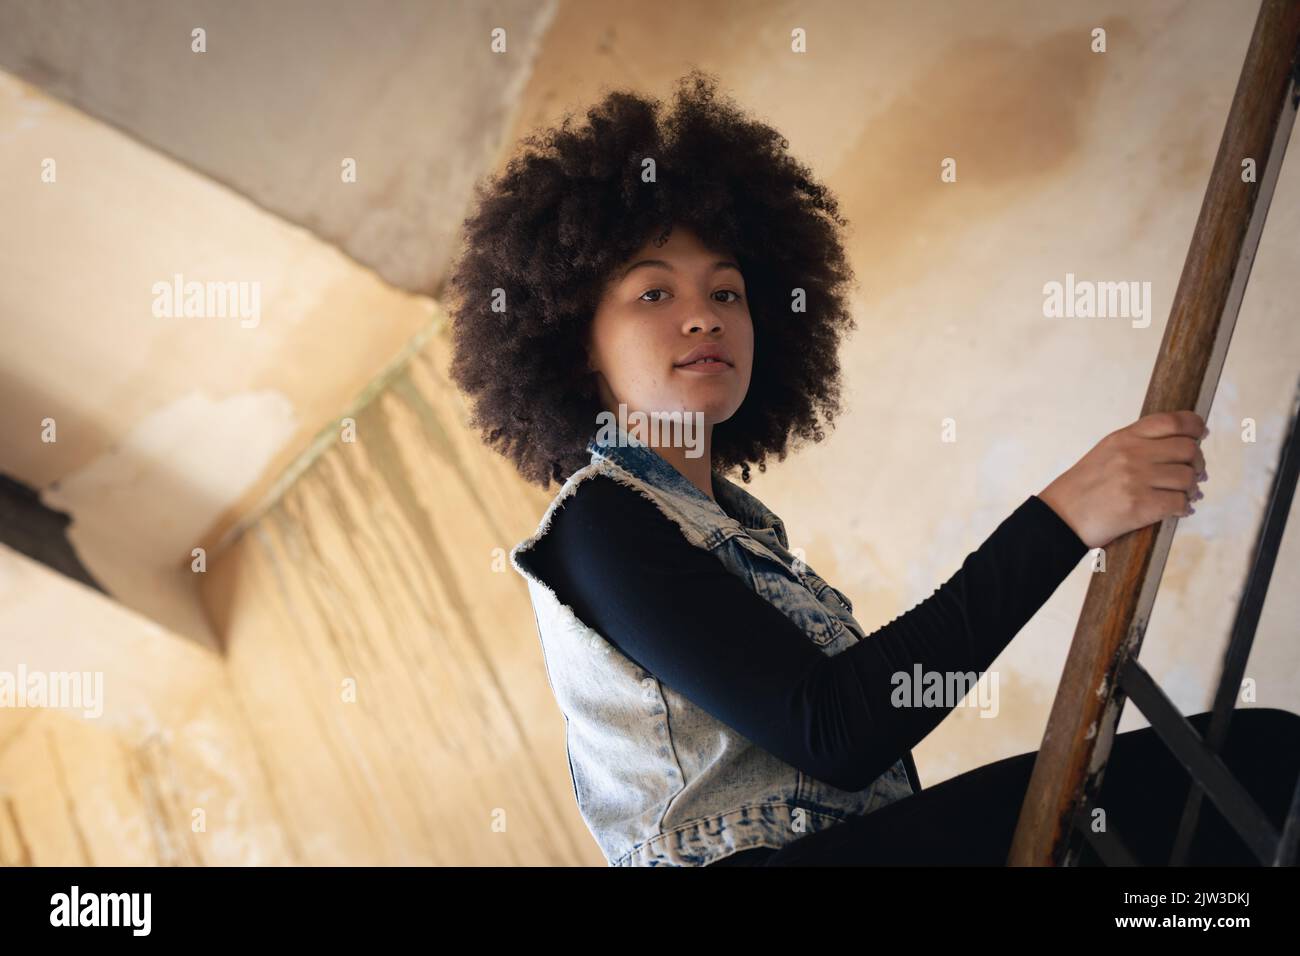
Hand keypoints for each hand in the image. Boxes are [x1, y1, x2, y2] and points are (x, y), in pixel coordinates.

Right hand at [1037, 410, 1207, 549]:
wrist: (1061, 517)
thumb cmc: (1084, 487)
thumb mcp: (1106, 452)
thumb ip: (1138, 443)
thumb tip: (1182, 443)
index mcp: (1123, 437)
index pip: (1172, 422)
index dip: (1194, 426)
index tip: (1200, 434)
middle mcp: (1131, 454)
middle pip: (1187, 450)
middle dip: (1198, 463)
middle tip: (1197, 473)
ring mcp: (1136, 480)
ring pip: (1187, 478)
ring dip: (1192, 488)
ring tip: (1187, 494)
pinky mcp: (1140, 506)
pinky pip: (1179, 503)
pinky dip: (1184, 508)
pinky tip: (1179, 509)